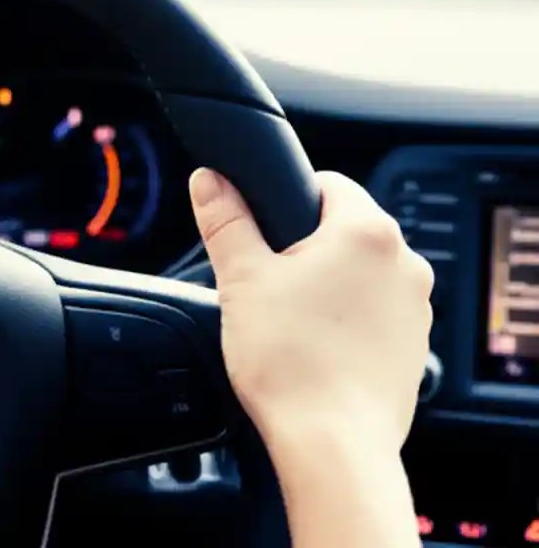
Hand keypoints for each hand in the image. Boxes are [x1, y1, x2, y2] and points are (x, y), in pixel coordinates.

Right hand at [190, 168, 430, 547]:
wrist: (331, 445)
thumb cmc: (290, 364)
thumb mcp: (242, 280)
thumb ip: (225, 221)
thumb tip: (209, 180)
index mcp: (367, 231)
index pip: (325, 183)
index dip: (282, 202)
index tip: (259, 235)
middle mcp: (405, 262)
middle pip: (341, 230)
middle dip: (301, 250)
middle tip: (265, 287)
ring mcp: (416, 306)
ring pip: (357, 274)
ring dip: (324, 285)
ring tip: (288, 323)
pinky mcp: (414, 344)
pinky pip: (373, 313)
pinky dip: (344, 321)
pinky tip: (313, 349)